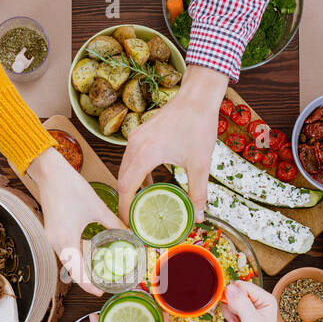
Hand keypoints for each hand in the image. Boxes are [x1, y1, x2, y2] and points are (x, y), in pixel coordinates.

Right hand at [28, 147, 120, 295]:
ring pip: (66, 261)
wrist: (49, 172)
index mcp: (67, 240)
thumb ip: (114, 223)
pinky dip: (74, 258)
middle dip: (85, 280)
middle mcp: (56, 242)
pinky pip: (63, 251)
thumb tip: (130, 233)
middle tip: (101, 286)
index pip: (77, 272)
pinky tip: (86, 257)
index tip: (100, 292)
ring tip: (95, 274)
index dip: (88, 285)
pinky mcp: (51, 230)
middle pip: (70, 270)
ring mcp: (51, 237)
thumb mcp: (97, 207)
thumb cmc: (71, 187)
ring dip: (79, 269)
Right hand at [117, 65, 227, 221]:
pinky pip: (131, 159)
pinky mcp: (140, 134)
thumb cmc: (198, 125)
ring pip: (124, 169)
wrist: (197, 97)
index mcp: (146, 154)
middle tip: (134, 221)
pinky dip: (135, 174)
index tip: (129, 225)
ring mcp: (135, 138)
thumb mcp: (200, 164)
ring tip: (139, 206)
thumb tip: (199, 216)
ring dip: (129, 187)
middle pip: (122, 180)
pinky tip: (148, 184)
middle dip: (126, 202)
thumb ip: (198, 192)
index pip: (126, 188)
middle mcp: (135, 145)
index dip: (125, 208)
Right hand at [220, 281, 278, 321]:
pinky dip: (228, 315)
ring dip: (229, 311)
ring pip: (229, 299)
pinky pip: (227, 307)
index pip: (244, 286)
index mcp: (265, 299)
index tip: (235, 308)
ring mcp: (248, 308)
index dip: (236, 295)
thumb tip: (229, 287)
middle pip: (235, 291)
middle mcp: (257, 302)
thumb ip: (241, 303)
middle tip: (238, 317)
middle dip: (232, 303)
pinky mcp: (239, 315)